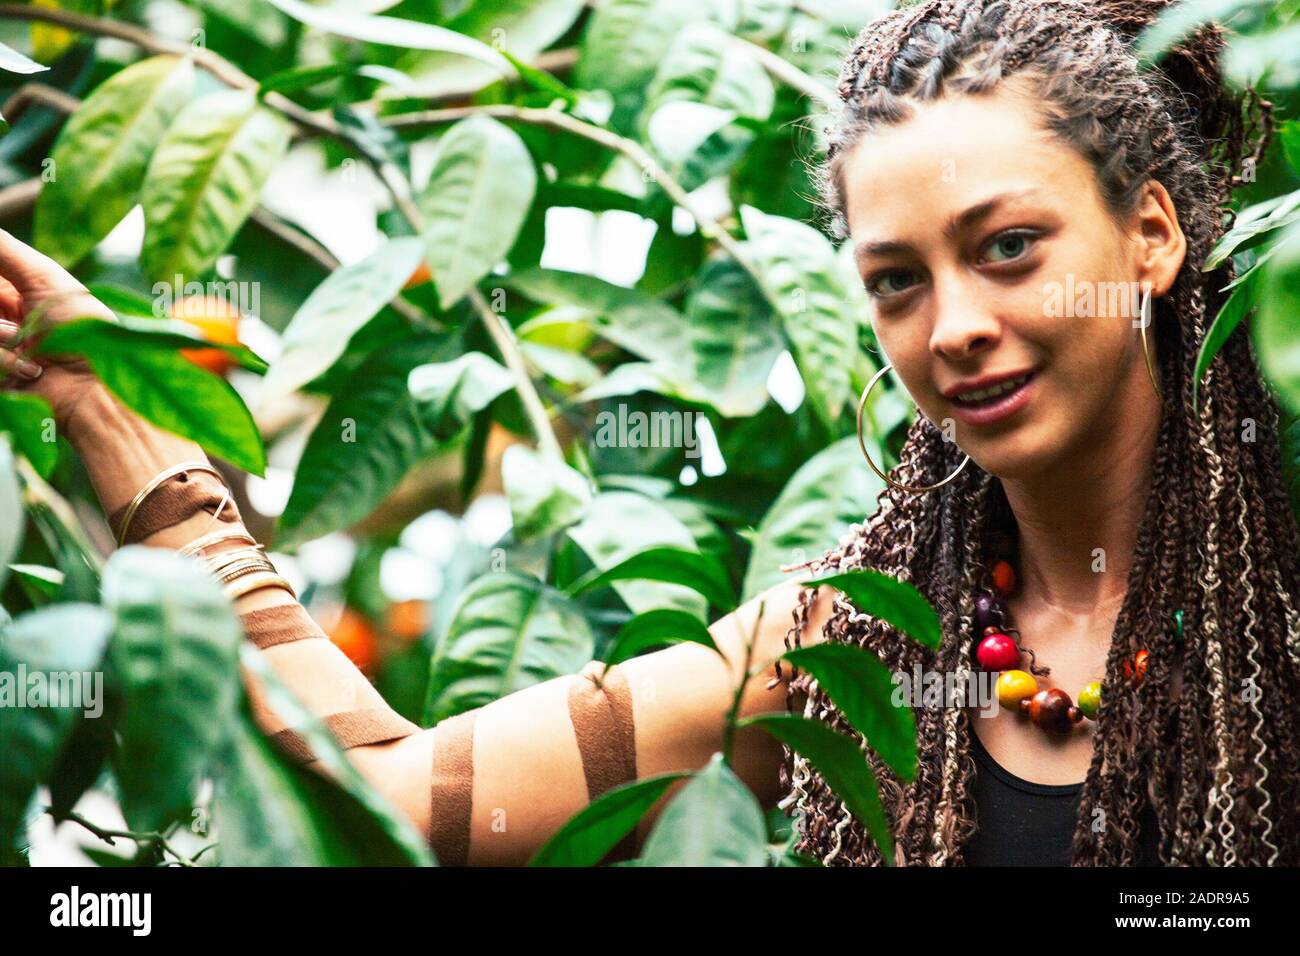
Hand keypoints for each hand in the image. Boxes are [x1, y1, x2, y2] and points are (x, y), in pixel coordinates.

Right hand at [0, 227, 113, 430]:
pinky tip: (30, 370)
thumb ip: (4, 249)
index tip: (4, 292)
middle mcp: (6, 318)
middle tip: (17, 326)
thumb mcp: (44, 279)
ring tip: (24, 344)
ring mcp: (1, 349)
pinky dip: (2, 363)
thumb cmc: (81, 331)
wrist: (95, 390)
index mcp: (19, 290)